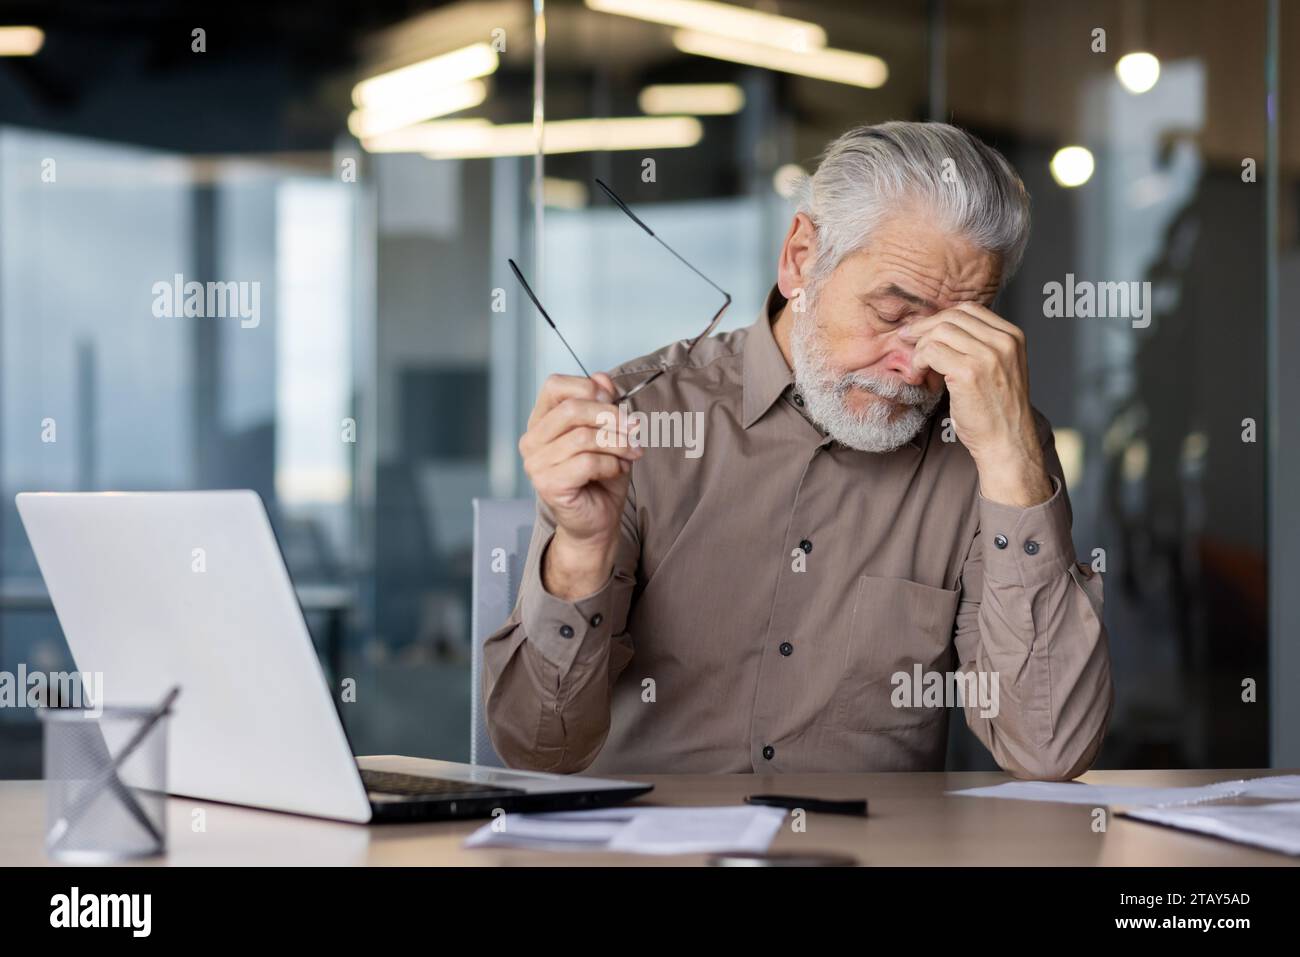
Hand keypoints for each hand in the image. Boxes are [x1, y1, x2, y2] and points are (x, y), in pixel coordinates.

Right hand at [519, 373, 640, 596]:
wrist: (598, 523)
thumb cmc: (601, 477)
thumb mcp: (609, 433)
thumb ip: (604, 404)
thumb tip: (602, 378)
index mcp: (542, 421)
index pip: (554, 386)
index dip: (587, 387)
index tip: (613, 401)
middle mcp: (532, 440)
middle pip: (571, 409)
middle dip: (610, 416)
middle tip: (635, 427)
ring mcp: (536, 463)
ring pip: (583, 437)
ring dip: (617, 443)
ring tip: (632, 452)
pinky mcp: (548, 484)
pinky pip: (587, 462)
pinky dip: (611, 463)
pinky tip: (618, 469)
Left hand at [899, 303, 1051, 507]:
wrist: (1007, 442)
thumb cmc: (996, 411)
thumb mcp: (998, 368)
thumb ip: (979, 346)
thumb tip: (939, 329)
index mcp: (1012, 336)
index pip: (968, 310)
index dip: (939, 318)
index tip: (922, 331)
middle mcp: (1004, 341)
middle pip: (951, 316)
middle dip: (924, 329)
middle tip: (907, 343)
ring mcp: (988, 355)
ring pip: (939, 332)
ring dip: (920, 348)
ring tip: (918, 368)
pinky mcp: (969, 372)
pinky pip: (931, 352)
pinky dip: (918, 362)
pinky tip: (919, 376)